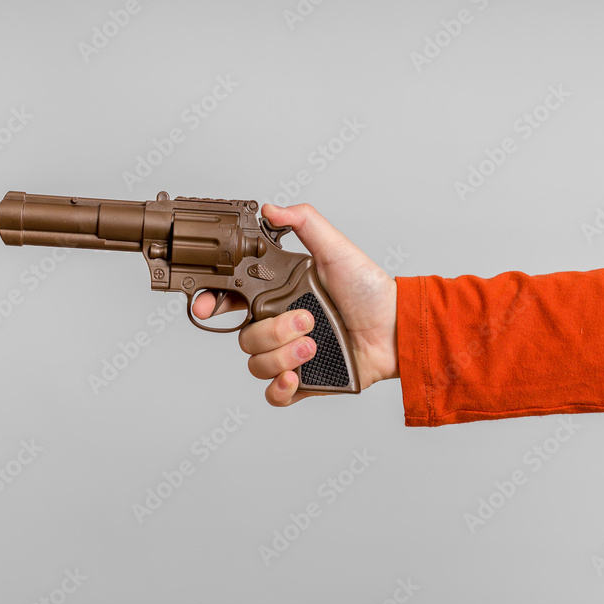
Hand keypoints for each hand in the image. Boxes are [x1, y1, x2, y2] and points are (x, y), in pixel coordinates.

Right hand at [193, 203, 398, 405]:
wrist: (396, 327)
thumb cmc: (370, 289)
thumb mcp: (336, 248)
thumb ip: (304, 222)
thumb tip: (271, 208)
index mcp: (277, 296)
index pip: (231, 300)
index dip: (212, 303)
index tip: (207, 305)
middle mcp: (278, 326)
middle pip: (243, 337)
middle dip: (269, 330)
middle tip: (302, 320)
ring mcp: (289, 356)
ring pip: (256, 364)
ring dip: (281, 355)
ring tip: (314, 343)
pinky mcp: (304, 382)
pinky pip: (274, 394)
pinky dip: (279, 387)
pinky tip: (296, 375)